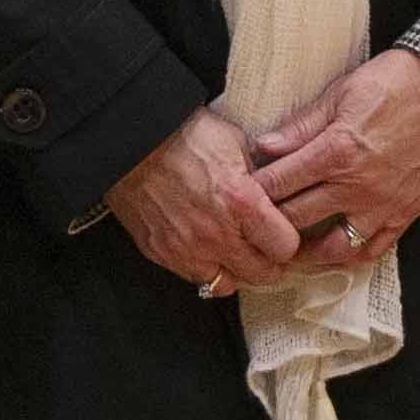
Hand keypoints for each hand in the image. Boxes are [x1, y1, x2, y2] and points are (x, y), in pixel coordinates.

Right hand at [104, 107, 305, 298]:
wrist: (131, 140)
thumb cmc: (183, 134)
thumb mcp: (236, 142)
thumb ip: (261, 173)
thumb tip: (277, 187)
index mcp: (242, 203)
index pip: (285, 247)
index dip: (288, 240)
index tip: (282, 234)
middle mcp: (217, 234)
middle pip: (261, 274)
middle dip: (268, 262)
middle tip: (264, 248)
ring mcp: (186, 249)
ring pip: (227, 284)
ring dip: (235, 270)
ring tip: (233, 251)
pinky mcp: (161, 254)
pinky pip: (194, 278)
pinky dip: (205, 268)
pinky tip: (205, 247)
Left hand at [241, 47, 419, 272]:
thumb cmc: (396, 83)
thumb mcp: (342, 92)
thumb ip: (302, 125)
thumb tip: (264, 145)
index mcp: (336, 152)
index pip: (279, 183)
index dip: (253, 191)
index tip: (238, 194)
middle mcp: (357, 187)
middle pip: (297, 219)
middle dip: (269, 223)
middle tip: (253, 224)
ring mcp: (383, 206)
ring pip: (333, 248)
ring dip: (307, 252)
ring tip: (290, 247)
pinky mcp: (405, 214)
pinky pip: (373, 250)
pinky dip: (350, 256)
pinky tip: (334, 252)